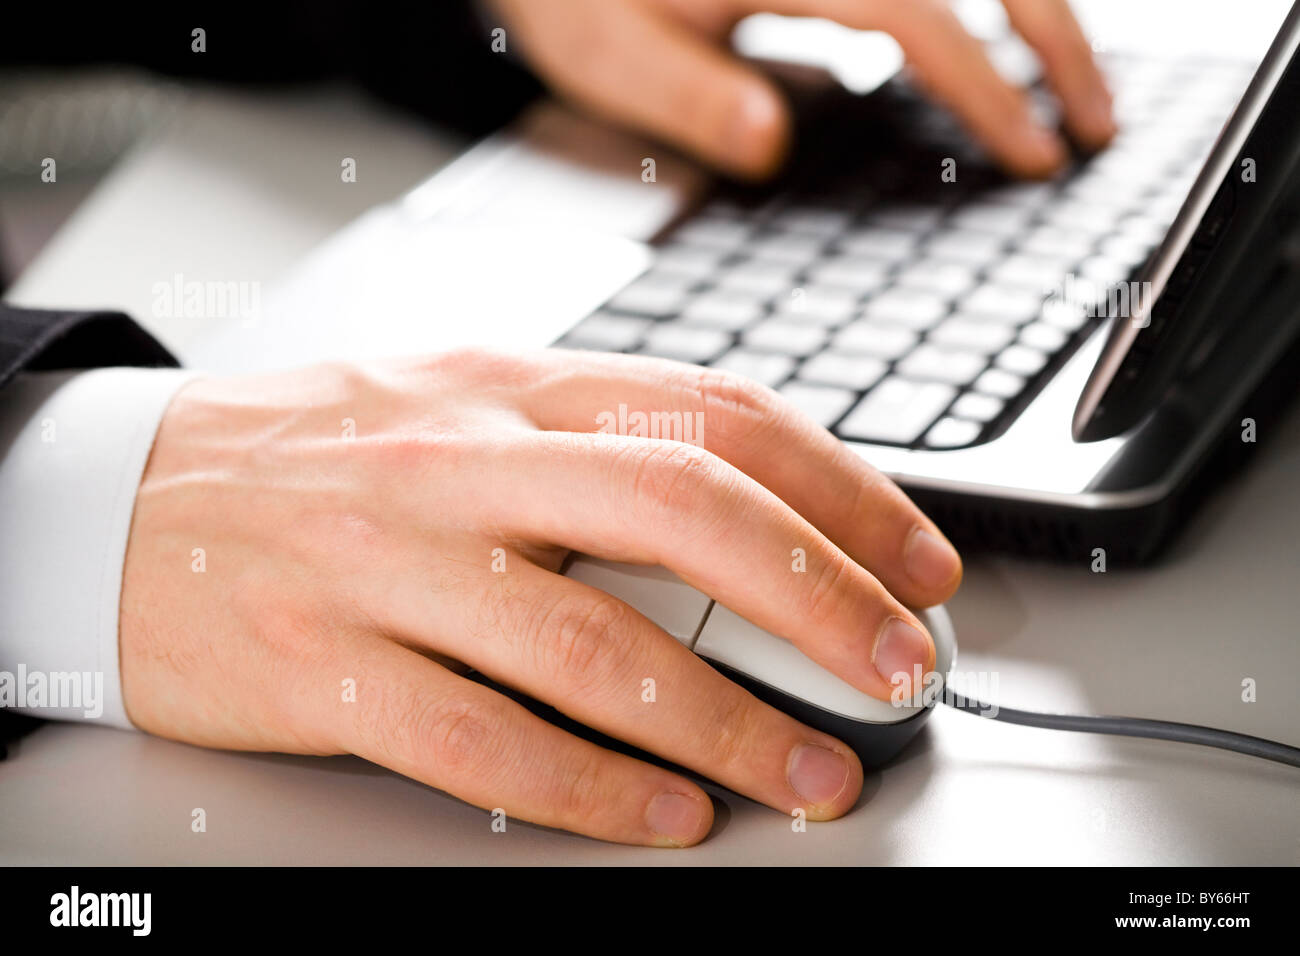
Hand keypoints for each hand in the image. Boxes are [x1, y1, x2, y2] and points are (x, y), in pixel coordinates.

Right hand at [120, 350, 960, 845]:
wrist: (126, 500)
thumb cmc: (324, 455)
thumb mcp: (461, 403)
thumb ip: (595, 439)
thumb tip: (757, 501)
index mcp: (510, 387)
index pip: (714, 415)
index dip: (842, 489)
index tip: (917, 560)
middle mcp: (459, 460)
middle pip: (678, 508)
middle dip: (817, 593)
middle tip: (898, 668)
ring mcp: (387, 563)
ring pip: (590, 640)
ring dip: (724, 719)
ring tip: (812, 772)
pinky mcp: (323, 666)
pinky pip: (479, 737)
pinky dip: (589, 785)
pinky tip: (665, 812)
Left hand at [485, 0, 1115, 179]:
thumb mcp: (603, 50)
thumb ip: (689, 96)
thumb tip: (772, 145)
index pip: (921, 17)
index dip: (990, 89)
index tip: (1034, 152)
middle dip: (1058, 39)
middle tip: (1098, 124)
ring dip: (1039, 7)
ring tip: (1075, 84)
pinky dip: (981, 0)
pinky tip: (998, 39)